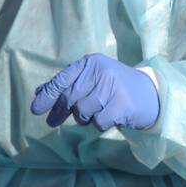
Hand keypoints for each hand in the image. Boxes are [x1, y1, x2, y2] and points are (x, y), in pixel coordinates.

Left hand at [30, 54, 159, 130]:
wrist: (150, 94)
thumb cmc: (114, 87)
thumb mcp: (90, 79)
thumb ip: (66, 84)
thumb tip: (38, 92)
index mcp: (90, 63)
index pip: (63, 79)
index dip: (47, 95)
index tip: (35, 109)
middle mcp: (100, 71)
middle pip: (70, 98)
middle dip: (60, 111)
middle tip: (53, 120)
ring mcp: (112, 87)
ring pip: (83, 112)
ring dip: (85, 118)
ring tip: (97, 111)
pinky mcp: (122, 105)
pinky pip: (98, 123)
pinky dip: (100, 124)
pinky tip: (109, 116)